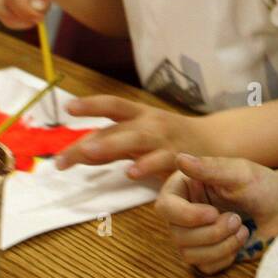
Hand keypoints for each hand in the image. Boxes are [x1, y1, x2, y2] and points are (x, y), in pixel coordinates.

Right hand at [0, 0, 72, 29]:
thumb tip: (35, 7)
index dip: (26, 11)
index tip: (42, 17)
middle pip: (4, 8)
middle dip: (25, 17)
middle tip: (42, 15)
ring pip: (3, 16)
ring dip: (24, 19)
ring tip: (39, 8)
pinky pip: (4, 19)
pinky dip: (19, 21)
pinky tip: (31, 11)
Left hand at [55, 95, 201, 174]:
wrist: (215, 141)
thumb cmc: (170, 139)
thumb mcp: (141, 135)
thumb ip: (112, 145)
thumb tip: (78, 152)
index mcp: (140, 115)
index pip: (113, 105)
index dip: (91, 105)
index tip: (68, 107)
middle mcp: (150, 124)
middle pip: (116, 129)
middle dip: (88, 142)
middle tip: (62, 157)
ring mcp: (164, 140)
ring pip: (135, 140)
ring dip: (111, 146)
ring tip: (89, 153)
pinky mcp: (178, 158)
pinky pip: (160, 161)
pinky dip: (145, 166)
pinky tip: (131, 173)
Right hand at [156, 154, 277, 274]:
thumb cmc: (262, 185)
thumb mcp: (239, 172)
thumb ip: (209, 168)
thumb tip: (180, 159)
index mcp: (185, 187)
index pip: (165, 207)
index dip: (186, 215)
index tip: (213, 213)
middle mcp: (184, 212)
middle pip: (177, 234)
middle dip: (212, 232)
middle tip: (237, 219)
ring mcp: (194, 235)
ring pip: (189, 254)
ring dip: (220, 245)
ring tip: (242, 229)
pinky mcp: (207, 253)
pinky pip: (204, 267)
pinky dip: (225, 257)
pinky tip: (240, 241)